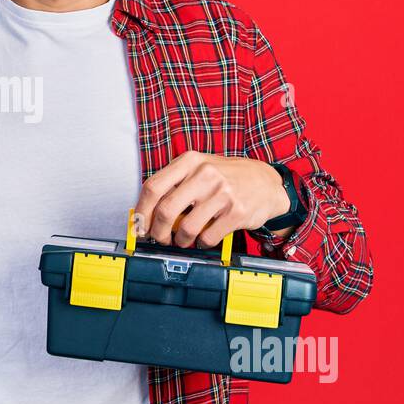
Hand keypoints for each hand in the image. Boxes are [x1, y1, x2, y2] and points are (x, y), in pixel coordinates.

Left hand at [132, 151, 289, 248]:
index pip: (153, 187)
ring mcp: (222, 193)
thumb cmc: (226, 177)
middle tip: (160, 238)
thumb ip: (173, 185)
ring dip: (180, 240)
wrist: (265, 182)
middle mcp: (205, 174)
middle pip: (165, 210)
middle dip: (157, 232)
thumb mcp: (198, 169)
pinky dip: (202, 243)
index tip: (139, 225)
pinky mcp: (236, 212)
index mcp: (189, 161)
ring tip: (183, 239)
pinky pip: (208, 237)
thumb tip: (144, 214)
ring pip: (186, 228)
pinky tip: (204, 238)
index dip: (141, 211)